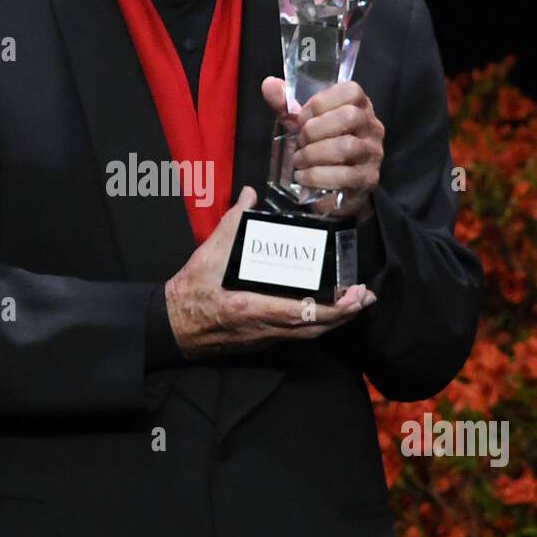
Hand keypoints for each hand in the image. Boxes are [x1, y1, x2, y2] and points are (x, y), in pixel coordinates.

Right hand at [165, 186, 376, 360]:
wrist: (171, 327)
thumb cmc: (188, 294)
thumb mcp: (207, 256)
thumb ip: (231, 224)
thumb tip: (249, 196)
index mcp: (252, 308)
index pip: (303, 314)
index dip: (334, 309)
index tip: (355, 297)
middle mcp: (263, 329)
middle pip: (314, 329)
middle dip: (344, 315)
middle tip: (365, 297)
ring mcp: (263, 338)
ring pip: (307, 334)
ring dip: (333, 320)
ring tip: (353, 303)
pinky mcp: (260, 340)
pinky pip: (296, 334)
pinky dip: (316, 323)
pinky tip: (324, 309)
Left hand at [261, 77, 383, 219]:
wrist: (337, 188)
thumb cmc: (321, 148)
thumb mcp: (304, 124)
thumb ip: (287, 105)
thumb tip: (269, 84)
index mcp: (359, 106)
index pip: (350, 91)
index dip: (320, 103)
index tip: (301, 118)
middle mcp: (372, 127)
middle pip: (348, 117)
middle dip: (315, 130)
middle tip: (299, 142)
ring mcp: (372, 154)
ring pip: (346, 147)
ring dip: (313, 154)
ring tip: (298, 161)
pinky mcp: (368, 179)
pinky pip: (344, 176)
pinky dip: (317, 176)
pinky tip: (304, 177)